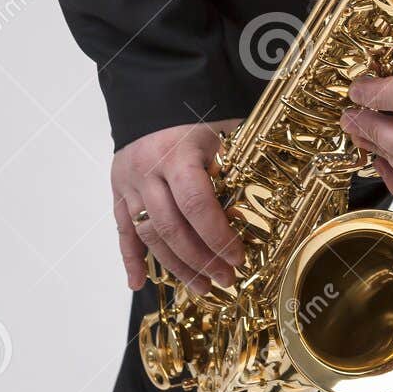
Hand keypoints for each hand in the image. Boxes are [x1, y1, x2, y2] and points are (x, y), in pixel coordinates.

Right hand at [112, 118, 245, 295]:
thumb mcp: (223, 133)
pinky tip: (138, 283)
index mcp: (179, 153)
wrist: (152, 104)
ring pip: (149, 235)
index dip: (217, 235)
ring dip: (176, 266)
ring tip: (201, 287)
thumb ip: (239, 164)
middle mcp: (149, 170)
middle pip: (172, 226)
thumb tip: (275, 197)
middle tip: (225, 279)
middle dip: (201, 259)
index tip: (237, 257)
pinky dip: (130, 259)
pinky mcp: (117, 193)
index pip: (196, 203)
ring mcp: (129, 184)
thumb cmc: (196, 121)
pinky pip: (122, 231)